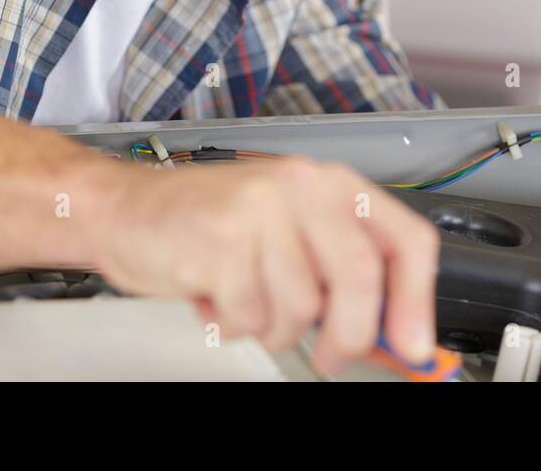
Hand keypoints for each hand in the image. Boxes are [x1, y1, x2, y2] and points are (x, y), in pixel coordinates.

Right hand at [92, 157, 439, 373]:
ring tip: (243, 297)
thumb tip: (396, 336)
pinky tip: (213, 293)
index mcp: (329, 184)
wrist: (123, 208)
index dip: (417, 300)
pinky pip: (250, 316)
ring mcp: (260, 211)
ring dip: (270, 325)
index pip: (405, 239)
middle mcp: (301, 187)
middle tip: (330, 356)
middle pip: (360, 278)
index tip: (415, 347)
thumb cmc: (209, 224)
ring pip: (301, 307)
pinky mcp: (221, 241)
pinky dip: (232, 322)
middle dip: (350, 334)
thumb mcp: (289, 237)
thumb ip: (342, 277)